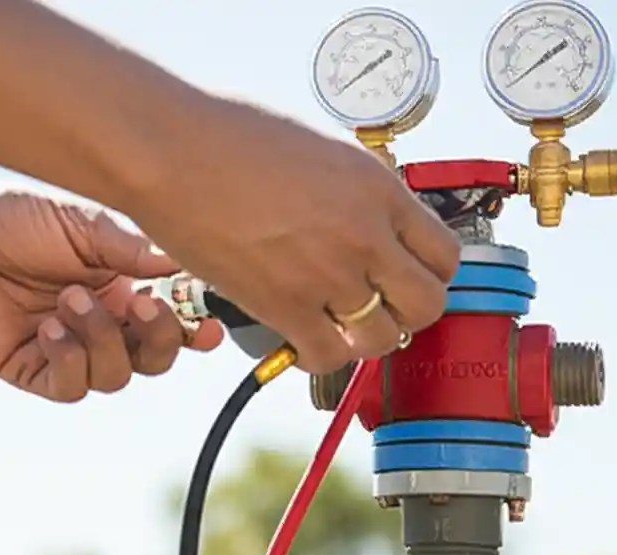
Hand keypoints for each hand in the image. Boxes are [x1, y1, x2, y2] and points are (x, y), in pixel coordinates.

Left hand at [0, 190, 223, 401]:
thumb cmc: (13, 218)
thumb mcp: (81, 221)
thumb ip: (130, 247)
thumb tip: (179, 263)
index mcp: (124, 285)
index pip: (175, 320)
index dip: (198, 330)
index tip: (210, 326)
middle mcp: (103, 322)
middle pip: (155, 358)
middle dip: (158, 338)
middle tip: (139, 304)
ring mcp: (69, 349)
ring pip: (115, 375)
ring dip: (102, 340)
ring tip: (67, 299)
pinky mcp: (33, 369)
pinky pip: (70, 386)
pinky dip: (69, 359)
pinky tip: (48, 328)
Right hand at [121, 99, 460, 374]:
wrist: (172, 152)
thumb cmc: (229, 135)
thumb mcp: (322, 146)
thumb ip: (356, 188)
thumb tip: (370, 214)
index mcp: (377, 189)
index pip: (444, 253)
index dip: (433, 272)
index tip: (414, 277)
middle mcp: (362, 235)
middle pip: (426, 304)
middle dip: (410, 311)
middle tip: (386, 306)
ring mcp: (325, 275)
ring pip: (381, 339)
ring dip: (366, 338)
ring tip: (343, 325)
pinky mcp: (282, 306)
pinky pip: (326, 356)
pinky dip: (320, 356)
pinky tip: (305, 338)